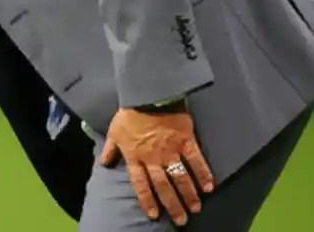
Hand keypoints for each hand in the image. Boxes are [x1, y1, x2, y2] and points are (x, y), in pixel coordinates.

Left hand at [100, 105, 214, 226]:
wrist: (148, 93)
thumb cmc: (130, 113)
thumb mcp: (114, 131)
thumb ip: (110, 149)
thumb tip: (103, 162)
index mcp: (135, 157)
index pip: (141, 184)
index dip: (147, 200)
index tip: (154, 214)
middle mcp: (153, 158)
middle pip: (163, 186)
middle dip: (172, 205)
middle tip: (181, 220)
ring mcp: (171, 150)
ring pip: (180, 177)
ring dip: (189, 194)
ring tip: (195, 208)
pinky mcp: (186, 140)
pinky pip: (196, 160)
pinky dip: (203, 173)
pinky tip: (210, 186)